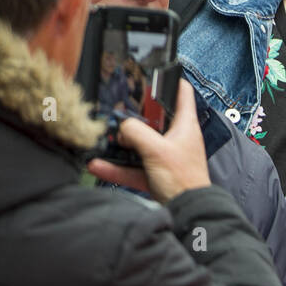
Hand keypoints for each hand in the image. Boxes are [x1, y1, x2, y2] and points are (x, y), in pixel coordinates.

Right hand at [88, 80, 209, 203]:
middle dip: (134, 115)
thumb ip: (135, 132)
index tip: (154, 72)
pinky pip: (132, 168)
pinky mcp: (156, 174)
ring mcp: (165, 157)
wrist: (188, 213)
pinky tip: (98, 165)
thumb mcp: (156, 150)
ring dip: (121, 144)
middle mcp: (176, 139)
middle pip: (153, 119)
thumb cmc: (183, 181)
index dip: (170, 80)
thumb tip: (122, 126)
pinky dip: (117, 168)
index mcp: (184, 126)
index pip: (182, 93)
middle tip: (117, 109)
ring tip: (103, 139)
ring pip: (139, 145)